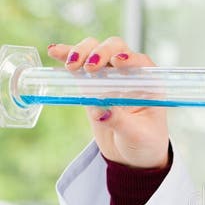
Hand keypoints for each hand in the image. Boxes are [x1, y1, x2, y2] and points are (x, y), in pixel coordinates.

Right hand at [48, 37, 169, 168]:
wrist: (132, 155)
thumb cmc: (145, 143)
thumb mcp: (136, 136)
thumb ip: (119, 122)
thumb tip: (99, 111)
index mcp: (149, 84)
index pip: (141, 62)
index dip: (129, 58)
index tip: (117, 62)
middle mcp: (130, 74)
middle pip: (116, 49)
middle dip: (102, 52)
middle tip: (90, 67)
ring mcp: (110, 76)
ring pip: (96, 50)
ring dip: (82, 52)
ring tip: (71, 66)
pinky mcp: (92, 84)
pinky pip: (80, 67)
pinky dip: (68, 56)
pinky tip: (55, 51)